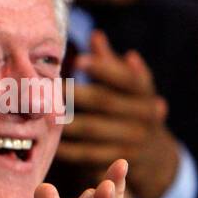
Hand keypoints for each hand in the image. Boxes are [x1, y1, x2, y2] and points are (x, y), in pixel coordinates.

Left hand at [60, 30, 176, 197]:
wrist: (155, 157)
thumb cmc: (131, 112)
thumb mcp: (130, 89)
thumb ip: (111, 65)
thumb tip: (96, 35)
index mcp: (143, 93)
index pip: (126, 78)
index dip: (103, 68)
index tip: (78, 59)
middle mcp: (142, 115)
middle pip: (105, 102)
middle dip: (76, 95)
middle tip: (48, 87)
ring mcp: (132, 140)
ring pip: (93, 129)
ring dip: (66, 122)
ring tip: (41, 113)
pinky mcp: (117, 162)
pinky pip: (87, 154)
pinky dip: (66, 149)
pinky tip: (47, 141)